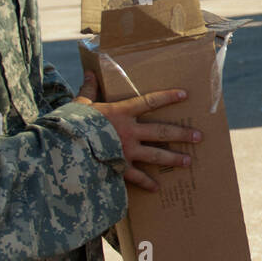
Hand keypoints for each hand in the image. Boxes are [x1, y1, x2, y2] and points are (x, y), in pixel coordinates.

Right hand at [74, 72, 201, 191]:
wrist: (62, 148)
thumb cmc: (70, 123)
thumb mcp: (80, 103)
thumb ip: (89, 89)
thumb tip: (89, 72)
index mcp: (120, 112)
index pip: (149, 102)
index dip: (168, 97)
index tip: (185, 95)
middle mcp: (128, 131)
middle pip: (161, 131)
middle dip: (182, 134)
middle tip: (198, 136)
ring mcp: (126, 151)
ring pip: (156, 155)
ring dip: (174, 158)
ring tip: (189, 161)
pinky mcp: (119, 168)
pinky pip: (137, 177)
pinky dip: (147, 183)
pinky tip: (157, 188)